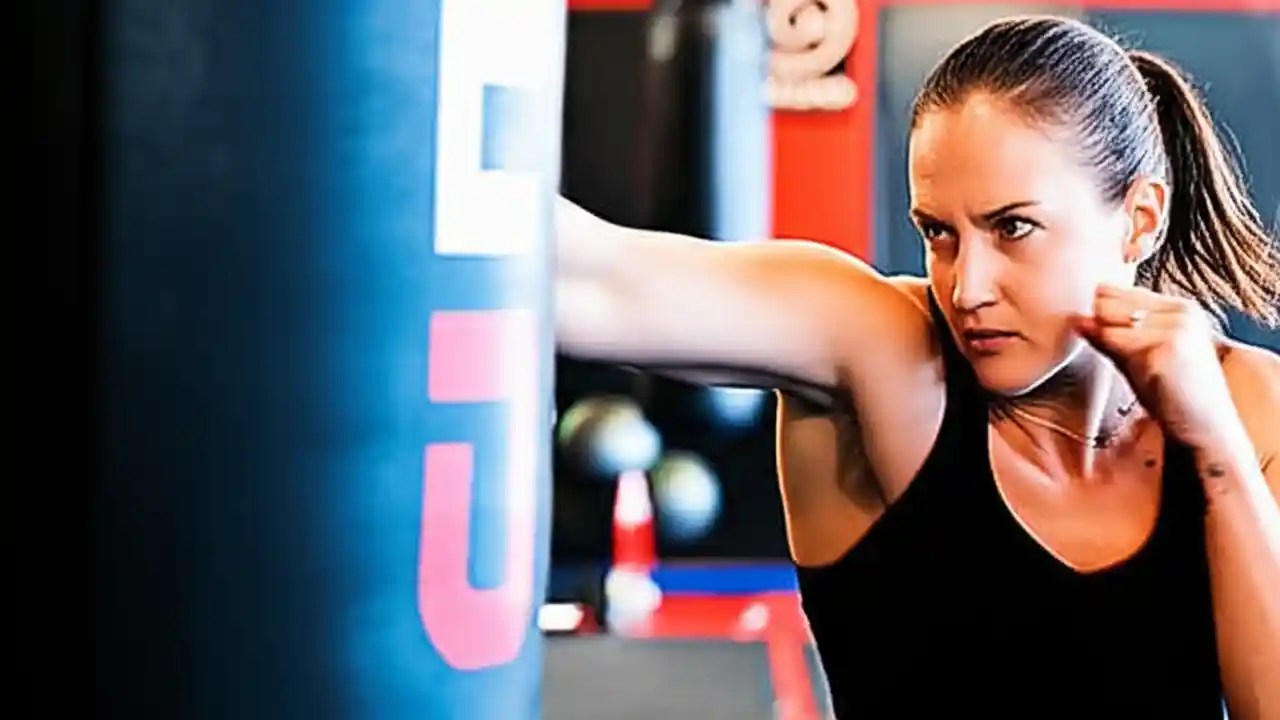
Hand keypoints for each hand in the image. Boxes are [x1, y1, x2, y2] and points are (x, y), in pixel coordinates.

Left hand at [1074, 283, 1239, 448]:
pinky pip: (1116, 342)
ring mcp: (1176, 326)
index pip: (1118, 292)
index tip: (1116, 342)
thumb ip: (1108, 335)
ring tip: (1143, 370)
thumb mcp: (1137, 357)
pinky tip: (1147, 377)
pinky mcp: (1168, 346)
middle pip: (1108, 304)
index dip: (1103, 317)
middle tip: (1134, 360)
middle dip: (1106, 332)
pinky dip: (1121, 362)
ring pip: (1108, 322)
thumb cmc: (1171, 393)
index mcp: (1178, 307)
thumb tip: (1076, 319)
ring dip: (1114, 349)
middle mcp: (1180, 310)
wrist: (1204, 426)